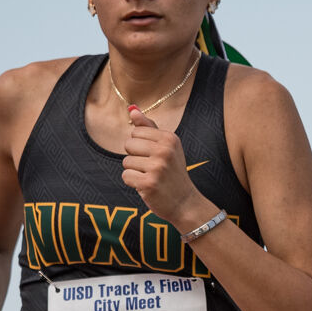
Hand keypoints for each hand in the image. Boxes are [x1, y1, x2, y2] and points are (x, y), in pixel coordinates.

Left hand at [120, 109, 207, 230]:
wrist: (185, 202)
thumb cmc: (172, 172)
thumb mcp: (166, 146)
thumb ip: (148, 127)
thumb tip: (131, 109)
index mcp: (170, 138)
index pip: (136, 132)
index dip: (140, 145)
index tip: (154, 155)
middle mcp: (165, 150)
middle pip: (129, 144)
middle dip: (135, 157)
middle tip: (151, 168)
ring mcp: (157, 167)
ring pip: (126, 162)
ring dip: (134, 171)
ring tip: (150, 177)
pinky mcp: (149, 183)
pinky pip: (126, 176)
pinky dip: (133, 183)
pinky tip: (146, 186)